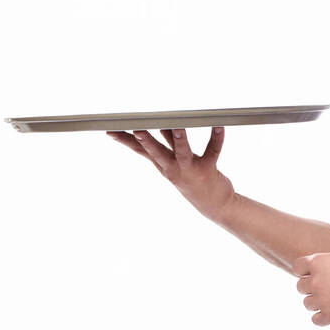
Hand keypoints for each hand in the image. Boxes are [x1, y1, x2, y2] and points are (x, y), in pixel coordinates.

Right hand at [106, 126, 235, 222]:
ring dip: (180, 139)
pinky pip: (212, 151)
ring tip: (178, 126)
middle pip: (156, 152)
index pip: (140, 150)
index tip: (110, 130)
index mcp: (162, 164)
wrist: (214, 205)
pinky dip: (217, 138)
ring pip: (182, 152)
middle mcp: (173, 167)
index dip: (125, 140)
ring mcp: (190, 169)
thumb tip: (161, 123)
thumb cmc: (193, 179)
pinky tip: (219, 126)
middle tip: (138, 130)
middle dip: (146, 141)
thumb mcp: (176, 162)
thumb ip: (169, 142)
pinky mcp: (208, 169)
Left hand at [293, 249, 329, 325]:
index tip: (312, 274)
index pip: (297, 267)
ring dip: (318, 302)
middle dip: (312, 287)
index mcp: (318, 262)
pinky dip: (323, 317)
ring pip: (308, 304)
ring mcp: (322, 299)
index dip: (305, 271)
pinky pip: (316, 319)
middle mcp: (316, 281)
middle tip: (326, 287)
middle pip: (301, 287)